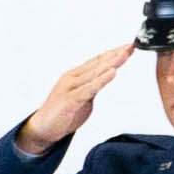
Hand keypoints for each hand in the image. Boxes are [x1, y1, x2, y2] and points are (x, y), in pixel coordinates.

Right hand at [13, 44, 134, 155]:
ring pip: (96, 73)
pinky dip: (102, 80)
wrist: (42, 128)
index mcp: (75, 76)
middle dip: (116, 54)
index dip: (113, 53)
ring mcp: (70, 87)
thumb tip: (105, 79)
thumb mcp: (82, 97)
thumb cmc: (62, 113)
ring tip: (125, 54)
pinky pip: (90, 88)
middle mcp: (72, 78)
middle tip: (131, 45)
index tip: (129, 47)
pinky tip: (112, 73)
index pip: (97, 61)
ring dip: (112, 62)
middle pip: (99, 64)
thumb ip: (93, 87)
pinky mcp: (70, 100)